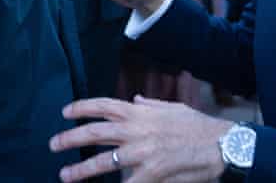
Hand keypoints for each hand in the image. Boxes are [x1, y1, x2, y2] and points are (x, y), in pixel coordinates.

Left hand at [50, 96, 232, 181]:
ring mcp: (143, 153)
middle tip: (53, 144)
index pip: (103, 106)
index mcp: (140, 113)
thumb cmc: (198, 127)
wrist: (221, 145)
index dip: (81, 108)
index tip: (65, 113)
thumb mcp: (172, 108)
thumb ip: (150, 106)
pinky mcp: (152, 173)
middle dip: (70, 138)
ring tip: (65, 174)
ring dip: (81, 170)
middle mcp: (137, 130)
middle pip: (95, 133)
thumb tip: (134, 101)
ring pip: (103, 161)